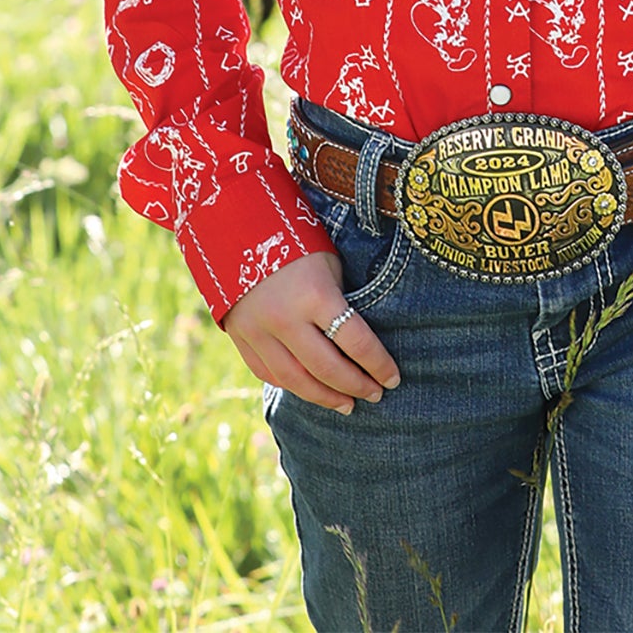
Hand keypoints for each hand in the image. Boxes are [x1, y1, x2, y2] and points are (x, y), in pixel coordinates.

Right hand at [223, 250, 400, 412]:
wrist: (238, 227)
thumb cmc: (297, 242)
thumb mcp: (329, 264)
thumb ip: (340, 303)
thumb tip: (359, 342)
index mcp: (315, 295)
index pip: (355, 341)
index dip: (378, 364)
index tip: (394, 378)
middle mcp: (285, 319)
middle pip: (327, 368)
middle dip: (356, 386)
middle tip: (376, 395)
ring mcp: (258, 331)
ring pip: (295, 380)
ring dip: (324, 397)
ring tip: (348, 406)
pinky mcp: (240, 336)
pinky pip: (267, 372)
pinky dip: (292, 386)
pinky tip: (311, 390)